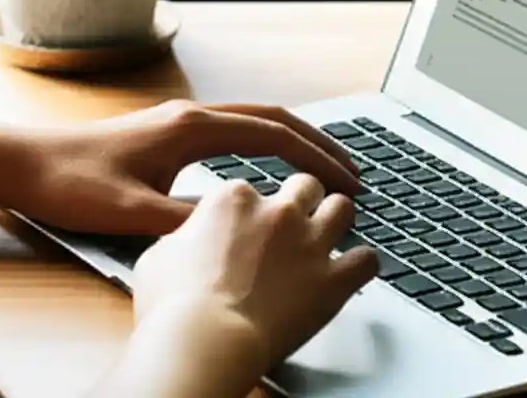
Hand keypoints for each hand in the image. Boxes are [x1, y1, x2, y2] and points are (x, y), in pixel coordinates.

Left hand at [13, 100, 360, 234]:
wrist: (24, 164)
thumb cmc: (71, 184)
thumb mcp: (133, 213)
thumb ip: (187, 221)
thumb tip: (239, 227)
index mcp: (190, 128)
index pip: (272, 133)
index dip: (316, 156)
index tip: (346, 179)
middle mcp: (190, 116)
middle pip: (273, 117)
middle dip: (317, 142)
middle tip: (352, 171)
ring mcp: (179, 121)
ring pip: (254, 120)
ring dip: (293, 140)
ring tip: (322, 168)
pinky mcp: (167, 133)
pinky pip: (233, 130)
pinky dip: (265, 144)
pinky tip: (268, 169)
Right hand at [131, 174, 378, 374]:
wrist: (203, 340)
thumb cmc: (172, 304)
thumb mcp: (159, 255)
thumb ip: (184, 237)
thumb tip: (190, 241)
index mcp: (233, 199)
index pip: (253, 188)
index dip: (252, 210)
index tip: (249, 227)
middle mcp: (277, 211)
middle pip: (305, 185)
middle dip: (303, 200)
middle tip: (297, 221)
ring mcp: (309, 243)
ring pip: (343, 208)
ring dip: (338, 219)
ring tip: (331, 234)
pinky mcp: (333, 280)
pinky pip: (368, 260)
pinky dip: (363, 265)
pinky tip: (353, 271)